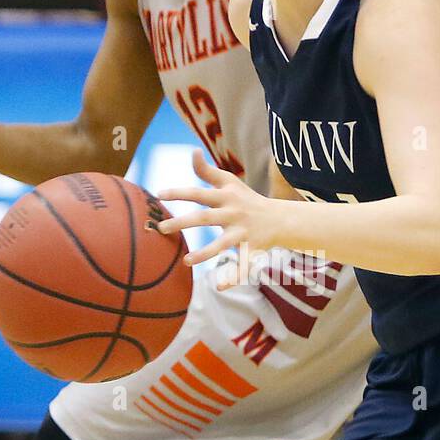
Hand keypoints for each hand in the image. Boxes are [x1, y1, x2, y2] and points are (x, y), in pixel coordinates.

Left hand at [156, 149, 282, 267]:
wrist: (279, 219)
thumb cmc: (246, 199)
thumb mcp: (230, 182)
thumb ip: (208, 171)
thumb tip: (192, 152)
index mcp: (226, 198)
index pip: (199, 193)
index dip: (180, 192)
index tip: (160, 194)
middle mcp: (233, 214)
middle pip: (205, 217)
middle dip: (183, 222)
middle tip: (161, 228)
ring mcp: (243, 233)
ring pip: (222, 245)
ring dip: (205, 253)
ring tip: (186, 261)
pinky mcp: (252, 249)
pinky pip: (243, 265)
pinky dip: (234, 277)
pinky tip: (220, 287)